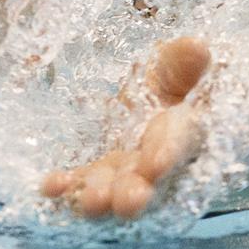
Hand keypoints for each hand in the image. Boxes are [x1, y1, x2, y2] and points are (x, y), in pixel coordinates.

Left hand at [40, 36, 210, 219]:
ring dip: (101, 197)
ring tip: (91, 202)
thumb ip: (182, 62)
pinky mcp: (92, 176)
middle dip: (135, 191)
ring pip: (112, 189)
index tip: (157, 163)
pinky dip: (65, 187)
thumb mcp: (172, 68)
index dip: (168, 153)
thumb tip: (197, 46)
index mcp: (178, 132)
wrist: (140, 101)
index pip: (177, 143)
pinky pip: (78, 183)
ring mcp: (120, 172)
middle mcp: (150, 161)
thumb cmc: (163, 85)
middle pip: (144, 180)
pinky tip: (51, 188)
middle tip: (128, 203)